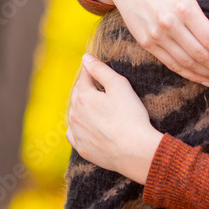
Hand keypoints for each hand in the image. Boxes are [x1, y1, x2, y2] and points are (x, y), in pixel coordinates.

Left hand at [67, 54, 163, 184]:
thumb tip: (85, 58)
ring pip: (74, 114)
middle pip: (77, 95)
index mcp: (83, 97)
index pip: (84, 77)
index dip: (91, 71)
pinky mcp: (81, 148)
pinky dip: (78, 127)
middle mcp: (75, 114)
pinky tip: (87, 126)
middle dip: (85, 87)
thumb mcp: (119, 85)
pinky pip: (74, 133)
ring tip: (93, 105)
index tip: (97, 68)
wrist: (134, 150)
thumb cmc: (130, 115)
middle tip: (96, 84)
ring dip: (80, 107)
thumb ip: (100, 70)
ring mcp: (77, 133)